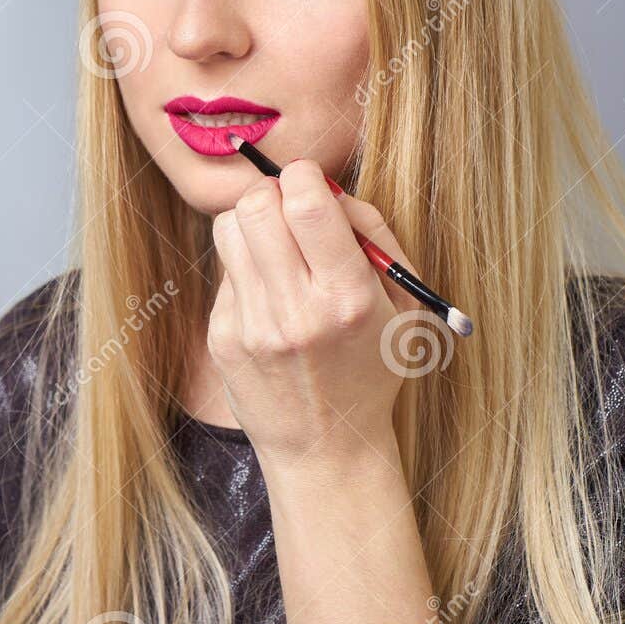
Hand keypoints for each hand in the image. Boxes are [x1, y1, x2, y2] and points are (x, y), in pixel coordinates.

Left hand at [208, 158, 422, 474]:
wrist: (326, 447)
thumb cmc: (372, 368)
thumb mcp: (402, 305)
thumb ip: (374, 235)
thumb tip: (328, 186)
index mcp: (349, 299)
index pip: (307, 204)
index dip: (304, 176)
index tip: (310, 184)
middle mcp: (295, 311)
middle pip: (257, 206)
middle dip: (273, 193)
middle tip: (289, 209)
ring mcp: (251, 326)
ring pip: (228, 230)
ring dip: (252, 224)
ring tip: (278, 249)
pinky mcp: (222, 337)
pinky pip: (224, 271)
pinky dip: (245, 268)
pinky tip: (269, 296)